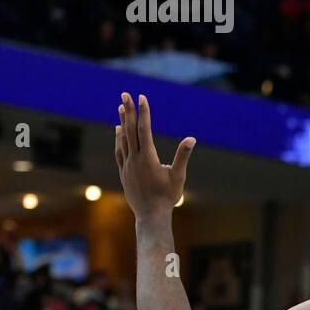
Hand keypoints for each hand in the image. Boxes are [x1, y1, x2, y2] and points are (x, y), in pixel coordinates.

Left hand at [114, 92, 195, 222]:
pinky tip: (118, 130)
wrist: (150, 215)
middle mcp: (134, 159)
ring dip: (123, 122)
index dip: (144, 113)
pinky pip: (119, 150)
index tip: (142, 98)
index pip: (144, 130)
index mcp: (148, 158)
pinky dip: (118, 138)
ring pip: (123, 139)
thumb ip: (183, 156)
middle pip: (130, 130)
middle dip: (129, 111)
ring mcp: (127, 165)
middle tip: (125, 94)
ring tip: (121, 107)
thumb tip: (191, 139)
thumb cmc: (167, 196)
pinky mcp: (124, 172)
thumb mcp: (179, 176)